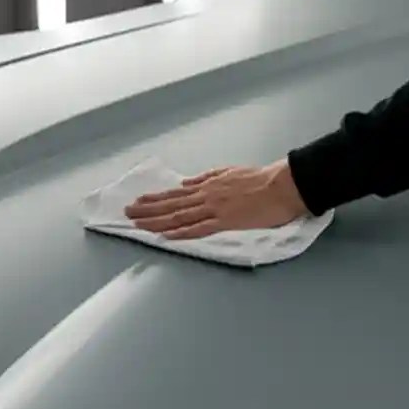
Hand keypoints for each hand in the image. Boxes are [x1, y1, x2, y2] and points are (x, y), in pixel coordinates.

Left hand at [124, 159, 309, 239]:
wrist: (282, 185)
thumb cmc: (262, 179)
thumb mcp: (230, 172)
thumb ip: (207, 178)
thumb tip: (186, 183)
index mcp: (209, 185)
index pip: (176, 194)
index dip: (155, 199)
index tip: (138, 201)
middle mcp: (207, 196)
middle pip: (171, 205)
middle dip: (147, 210)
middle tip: (127, 213)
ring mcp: (214, 209)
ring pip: (179, 216)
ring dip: (156, 221)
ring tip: (138, 224)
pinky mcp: (226, 221)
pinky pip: (198, 229)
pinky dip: (180, 233)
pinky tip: (165, 236)